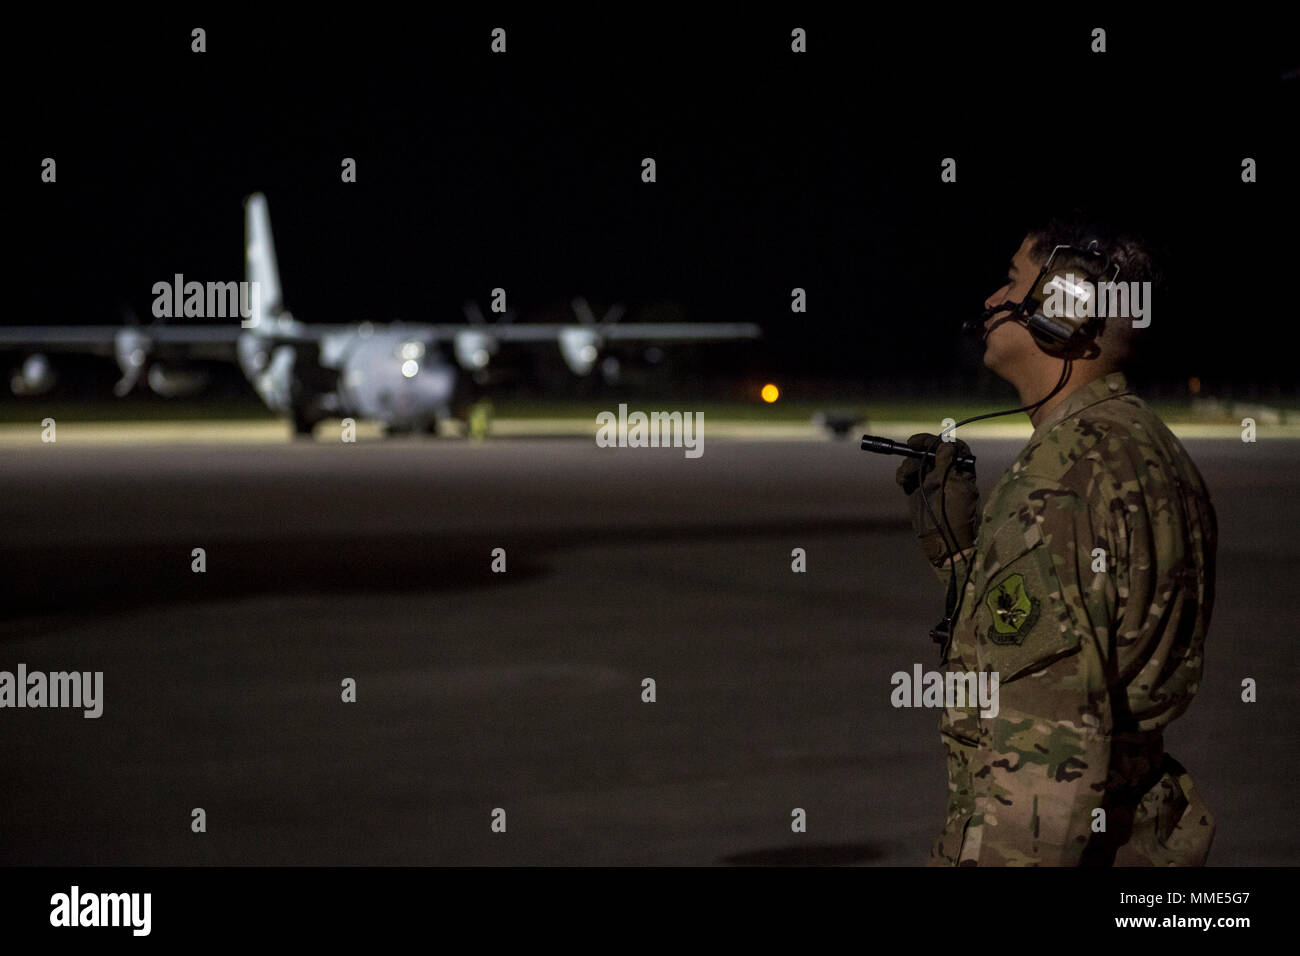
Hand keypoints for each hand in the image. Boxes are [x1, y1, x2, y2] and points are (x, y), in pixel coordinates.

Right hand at [895, 433, 978, 565]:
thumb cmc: (951, 515)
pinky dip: (904, 475)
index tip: (928, 439)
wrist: (941, 543)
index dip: (939, 440)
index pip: (953, 447)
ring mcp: (933, 483)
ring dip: (910, 464)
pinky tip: (902, 480)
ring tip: (905, 475)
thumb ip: (946, 463)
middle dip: (920, 450)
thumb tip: (946, 443)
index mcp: (963, 472)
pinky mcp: (919, 492)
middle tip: (909, 446)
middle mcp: (948, 475)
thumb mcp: (950, 486)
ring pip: (919, 463)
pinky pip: (909, 476)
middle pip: (933, 453)